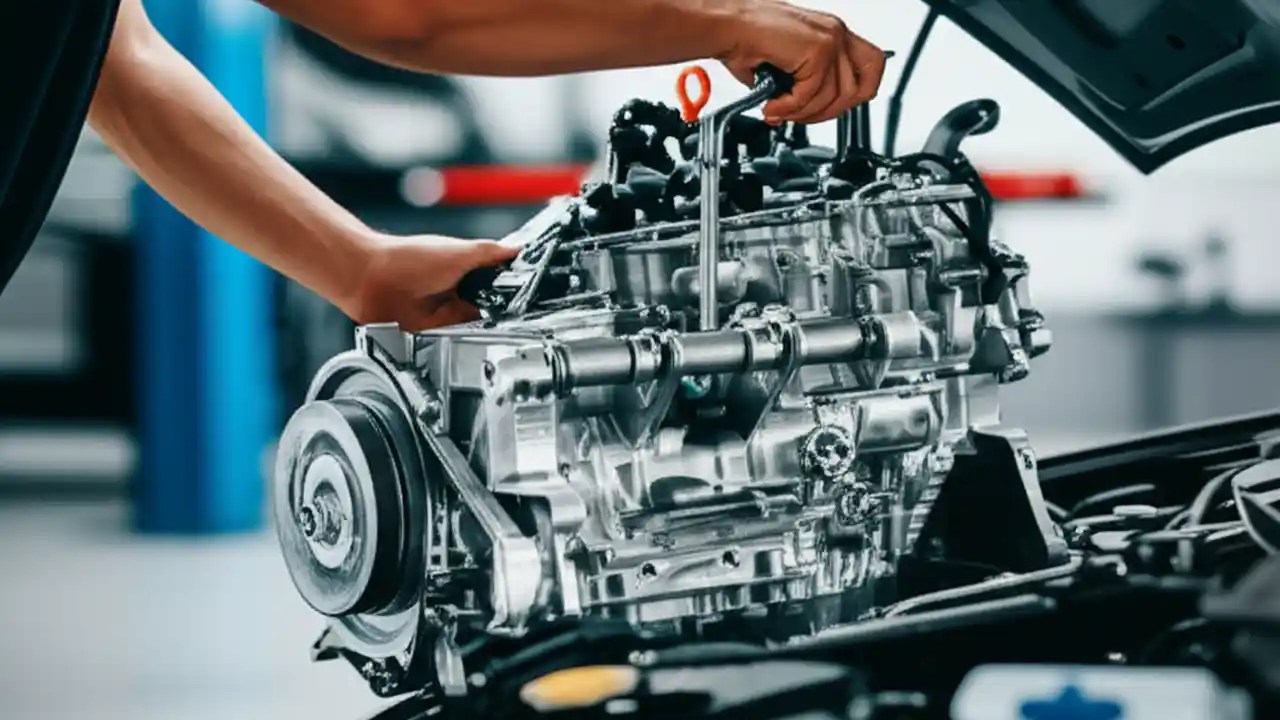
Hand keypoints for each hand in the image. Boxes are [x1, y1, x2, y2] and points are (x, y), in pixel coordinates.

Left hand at [342, 234, 517, 331]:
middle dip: (499, 313)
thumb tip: (519, 249)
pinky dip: (459, 341)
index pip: (498, 281)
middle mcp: (455, 290)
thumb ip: (490, 253)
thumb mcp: (459, 252)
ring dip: (479, 328)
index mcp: (464, 267)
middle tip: (513, 316)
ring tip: (483, 325)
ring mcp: (443, 312)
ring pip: (473, 327)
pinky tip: (463, 336)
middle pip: (489, 307)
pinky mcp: (431, 331)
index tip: (531, 296)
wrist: (369, 281)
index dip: (513, 289)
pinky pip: (453, 340)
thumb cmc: (406, 260)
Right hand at [716, 1, 885, 124]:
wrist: (726, 26)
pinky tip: (771, 105)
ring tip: (778, 111)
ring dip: (802, 114)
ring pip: (833, 98)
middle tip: (800, 116)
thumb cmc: (745, 42)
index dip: (855, 94)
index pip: (872, 67)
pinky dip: (788, 108)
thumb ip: (807, 89)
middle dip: (829, 112)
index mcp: (832, 34)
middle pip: (861, 88)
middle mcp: (836, 33)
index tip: (829, 107)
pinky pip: (811, 96)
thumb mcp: (787, 69)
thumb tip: (807, 114)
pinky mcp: (818, 50)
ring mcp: (831, 40)